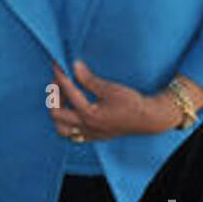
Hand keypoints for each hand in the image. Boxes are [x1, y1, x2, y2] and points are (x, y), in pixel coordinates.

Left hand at [50, 60, 179, 141]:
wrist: (149, 119)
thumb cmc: (132, 103)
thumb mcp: (110, 88)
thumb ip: (89, 79)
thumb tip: (74, 66)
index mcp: (89, 114)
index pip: (68, 92)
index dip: (60, 76)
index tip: (57, 65)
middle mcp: (86, 126)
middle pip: (56, 114)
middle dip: (54, 96)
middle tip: (58, 82)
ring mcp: (90, 134)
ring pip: (62, 129)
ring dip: (58, 113)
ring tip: (63, 98)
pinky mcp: (95, 136)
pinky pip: (73, 134)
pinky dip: (68, 123)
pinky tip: (72, 111)